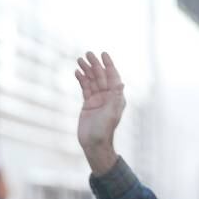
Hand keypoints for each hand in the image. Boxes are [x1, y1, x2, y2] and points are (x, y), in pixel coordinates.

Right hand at [75, 51, 125, 173]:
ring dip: (86, 70)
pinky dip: (81, 80)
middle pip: (101, 76)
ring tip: (79, 59)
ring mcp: (97, 100)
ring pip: (92, 81)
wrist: (93, 144)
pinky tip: (77, 72)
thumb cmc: (103, 131)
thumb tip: (121, 83)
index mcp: (116, 98)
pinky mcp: (88, 104)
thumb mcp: (110, 114)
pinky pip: (85, 88)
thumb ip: (115, 98)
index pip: (113, 77)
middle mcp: (108, 97)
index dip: (108, 65)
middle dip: (94, 65)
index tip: (103, 54)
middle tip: (87, 53)